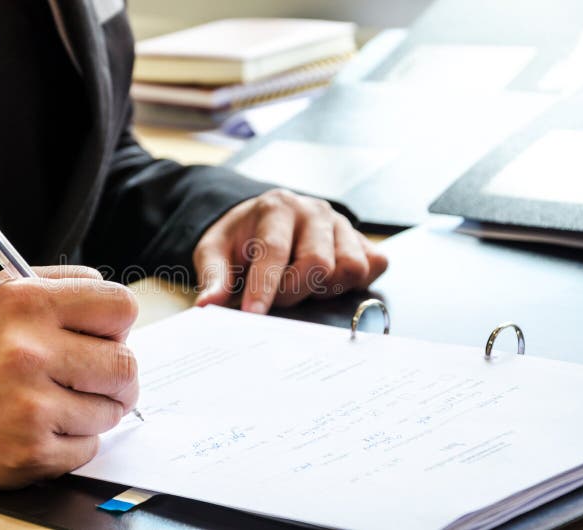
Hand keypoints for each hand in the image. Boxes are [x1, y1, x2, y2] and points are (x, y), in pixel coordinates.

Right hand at [0, 266, 138, 488]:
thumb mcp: (1, 292)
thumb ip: (62, 286)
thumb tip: (119, 307)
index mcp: (27, 303)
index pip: (122, 307)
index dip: (119, 325)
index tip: (106, 337)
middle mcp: (28, 352)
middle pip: (126, 365)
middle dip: (117, 374)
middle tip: (97, 378)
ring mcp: (29, 407)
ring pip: (112, 410)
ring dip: (95, 409)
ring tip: (61, 401)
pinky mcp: (28, 452)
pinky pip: (88, 447)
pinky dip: (74, 440)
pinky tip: (44, 427)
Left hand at [194, 189, 387, 312]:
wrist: (262, 220)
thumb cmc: (240, 238)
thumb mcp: (215, 251)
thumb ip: (213, 277)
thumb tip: (208, 305)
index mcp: (276, 207)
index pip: (274, 250)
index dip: (264, 287)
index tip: (253, 314)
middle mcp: (313, 211)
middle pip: (316, 263)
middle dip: (293, 291)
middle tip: (276, 297)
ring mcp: (342, 224)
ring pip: (350, 267)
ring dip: (325, 289)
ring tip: (303, 288)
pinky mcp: (362, 239)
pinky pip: (374, 265)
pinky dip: (354, 282)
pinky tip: (328, 284)